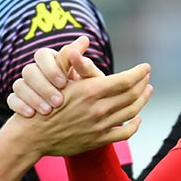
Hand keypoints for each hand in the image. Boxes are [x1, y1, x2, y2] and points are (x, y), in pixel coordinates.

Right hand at [5, 56, 152, 157]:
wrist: (33, 135)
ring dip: (143, 101)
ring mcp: (100, 126)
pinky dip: (134, 125)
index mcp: (91, 91)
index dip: (139, 72)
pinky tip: (137, 118)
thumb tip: (83, 40)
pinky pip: (124, 133)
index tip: (146, 66)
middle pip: (132, 95)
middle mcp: (99, 109)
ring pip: (131, 112)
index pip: (126, 80)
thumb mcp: (58, 78)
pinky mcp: (98, 140)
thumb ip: (73, 60)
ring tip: (147, 92)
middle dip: (143, 84)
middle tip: (147, 77)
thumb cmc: (43, 102)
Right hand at [7, 36, 99, 116]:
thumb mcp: (91, 80)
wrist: (81, 114)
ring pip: (19, 85)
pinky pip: (11, 99)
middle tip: (58, 102)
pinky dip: (19, 106)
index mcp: (53, 60)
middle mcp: (37, 70)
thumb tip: (84, 41)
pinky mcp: (19, 99)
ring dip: (33, 97)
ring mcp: (26, 85)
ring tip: (47, 111)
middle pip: (28, 70)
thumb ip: (85, 63)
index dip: (50, 69)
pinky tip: (31, 114)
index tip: (63, 83)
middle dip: (43, 86)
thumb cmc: (89, 93)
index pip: (42, 55)